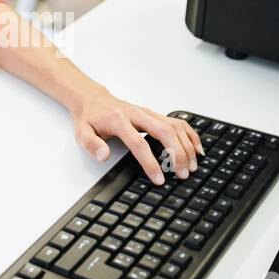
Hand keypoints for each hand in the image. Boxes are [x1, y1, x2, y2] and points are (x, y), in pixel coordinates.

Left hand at [67, 83, 203, 185]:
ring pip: (174, 127)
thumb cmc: (90, 118)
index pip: (139, 143)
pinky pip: (178, 123)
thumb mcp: (82, 133)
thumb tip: (103, 156)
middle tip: (183, 174)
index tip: (159, 178)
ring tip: (192, 166)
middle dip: (177, 154)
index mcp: (119, 120)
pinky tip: (197, 149)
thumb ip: (92, 145)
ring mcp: (149, 113)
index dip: (150, 162)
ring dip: (186, 146)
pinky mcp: (155, 114)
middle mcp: (138, 114)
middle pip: (164, 132)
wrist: (93, 99)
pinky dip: (190, 135)